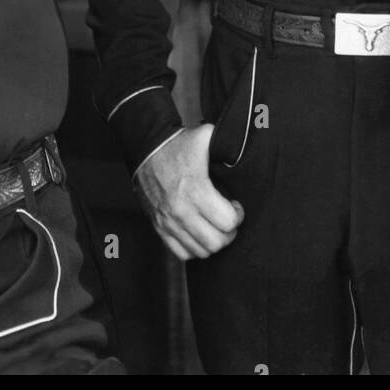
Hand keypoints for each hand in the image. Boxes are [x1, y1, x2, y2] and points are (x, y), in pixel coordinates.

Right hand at [134, 125, 243, 260]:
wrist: (146, 150)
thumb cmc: (178, 145)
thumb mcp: (205, 137)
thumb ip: (226, 143)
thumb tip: (243, 148)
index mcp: (196, 190)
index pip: (228, 222)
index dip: (238, 215)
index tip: (236, 206)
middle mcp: (181, 210)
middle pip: (216, 242)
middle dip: (228, 233)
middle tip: (228, 220)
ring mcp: (168, 221)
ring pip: (200, 251)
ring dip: (212, 242)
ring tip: (215, 227)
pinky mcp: (159, 227)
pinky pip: (181, 253)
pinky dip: (194, 248)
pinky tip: (199, 233)